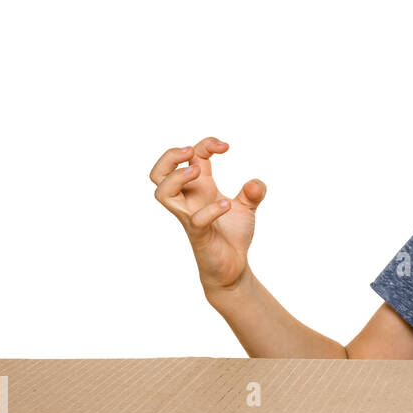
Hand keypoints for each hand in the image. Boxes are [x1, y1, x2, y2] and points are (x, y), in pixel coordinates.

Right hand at [150, 136, 266, 294]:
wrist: (233, 267)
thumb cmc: (232, 235)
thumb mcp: (247, 208)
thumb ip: (253, 193)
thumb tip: (254, 183)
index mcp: (200, 188)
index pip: (190, 157)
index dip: (205, 144)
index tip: (226, 146)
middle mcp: (189, 200)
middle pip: (158, 173)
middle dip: (169, 157)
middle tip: (190, 152)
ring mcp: (190, 216)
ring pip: (162, 193)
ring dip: (176, 177)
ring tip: (197, 172)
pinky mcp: (198, 234)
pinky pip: (195, 220)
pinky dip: (210, 209)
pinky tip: (227, 205)